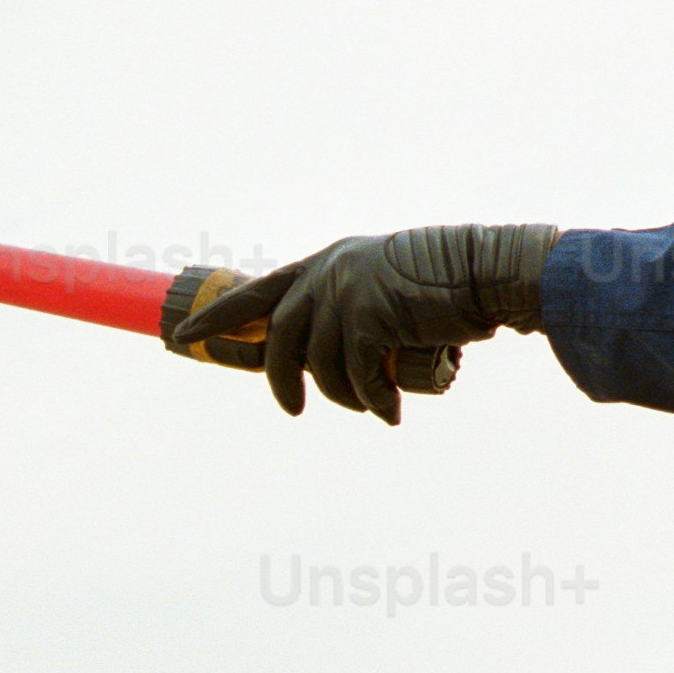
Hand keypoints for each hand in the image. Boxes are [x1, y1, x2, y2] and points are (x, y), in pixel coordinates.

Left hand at [173, 224, 560, 420]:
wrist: (490, 271)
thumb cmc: (450, 283)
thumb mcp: (389, 283)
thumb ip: (354, 306)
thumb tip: (326, 358)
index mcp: (329, 260)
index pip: (257, 291)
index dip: (218, 318)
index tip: (183, 336)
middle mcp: (329, 272)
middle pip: (277, 336)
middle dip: (279, 379)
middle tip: (292, 408)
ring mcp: (346, 293)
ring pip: (319, 365)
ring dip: (343, 396)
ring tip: (373, 405)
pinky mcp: (368, 317)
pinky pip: (357, 376)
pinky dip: (373, 400)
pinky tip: (390, 412)